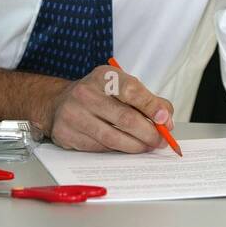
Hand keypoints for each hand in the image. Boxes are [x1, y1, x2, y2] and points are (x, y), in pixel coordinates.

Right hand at [44, 64, 174, 152]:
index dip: (152, 106)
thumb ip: (147, 99)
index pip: (131, 90)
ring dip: (136, 146)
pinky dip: (117, 150)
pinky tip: (126, 147)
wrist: (59, 103)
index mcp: (103, 77)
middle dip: (149, 133)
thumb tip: (166, 120)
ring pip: (113, 138)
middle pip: (125, 118)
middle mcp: (85, 93)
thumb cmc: (98, 95)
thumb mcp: (120, 85)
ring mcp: (74, 115)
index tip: (165, 120)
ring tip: (147, 146)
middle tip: (160, 140)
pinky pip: (100, 148)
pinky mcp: (67, 135)